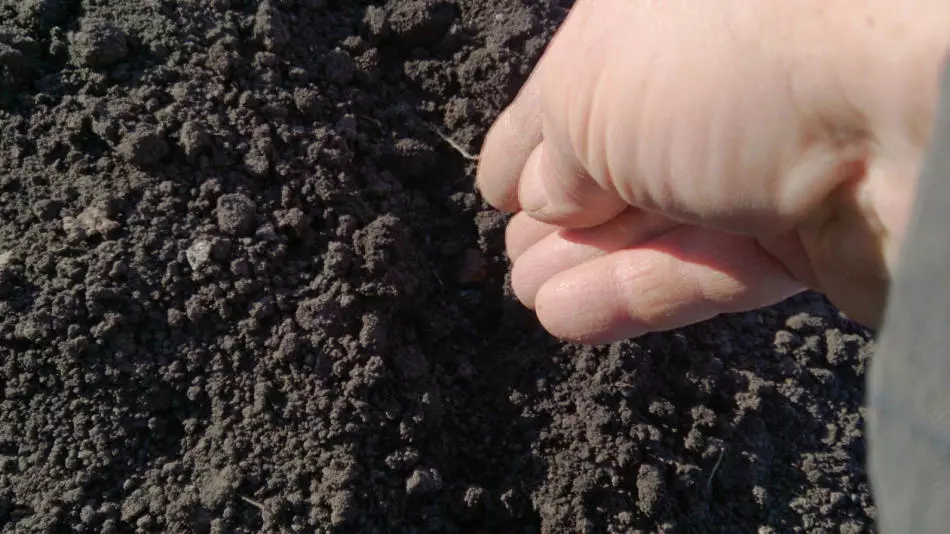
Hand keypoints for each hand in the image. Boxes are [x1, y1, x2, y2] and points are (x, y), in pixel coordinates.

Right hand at [477, 0, 949, 343]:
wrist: (904, 112)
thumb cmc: (734, 62)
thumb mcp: (589, 91)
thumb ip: (551, 147)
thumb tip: (545, 198)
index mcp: (670, 20)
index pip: (583, 86)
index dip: (533, 138)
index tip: (495, 189)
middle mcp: (724, 85)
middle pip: (624, 162)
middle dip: (561, 213)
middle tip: (512, 258)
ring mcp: (770, 163)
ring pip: (661, 225)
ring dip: (586, 264)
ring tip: (529, 293)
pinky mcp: (809, 240)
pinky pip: (704, 271)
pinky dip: (632, 295)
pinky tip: (565, 316)